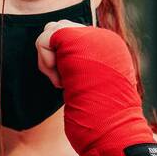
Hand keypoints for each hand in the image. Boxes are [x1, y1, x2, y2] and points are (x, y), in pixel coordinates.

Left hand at [36, 23, 143, 155]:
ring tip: (62, 82)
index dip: (66, 61)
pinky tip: (60, 82)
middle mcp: (103, 38)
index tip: (74, 85)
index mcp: (110, 48)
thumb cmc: (102, 119)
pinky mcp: (75, 39)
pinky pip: (44, 39)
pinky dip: (45, 61)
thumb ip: (82, 67)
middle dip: (55, 56)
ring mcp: (91, 36)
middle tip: (65, 83)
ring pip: (52, 30)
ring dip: (49, 59)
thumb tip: (57, 57)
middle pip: (62, 28)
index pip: (75, 36)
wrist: (112, 127)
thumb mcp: (94, 88)